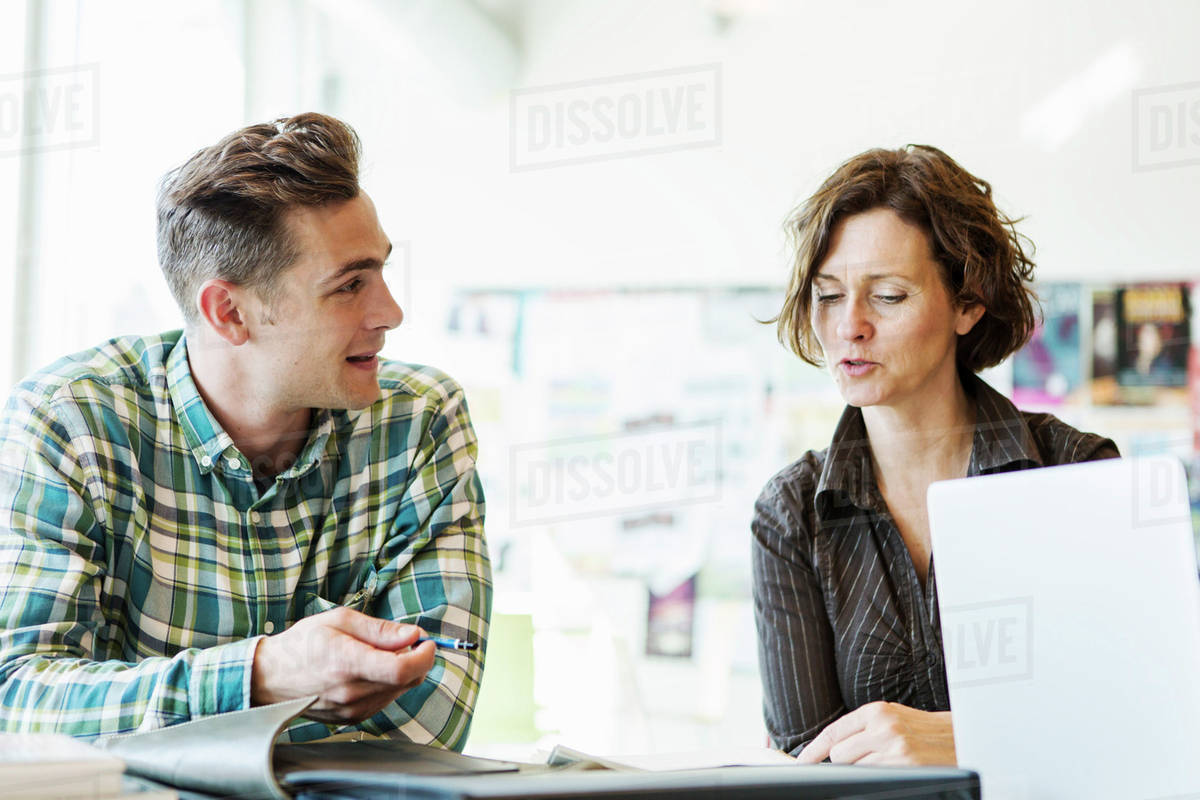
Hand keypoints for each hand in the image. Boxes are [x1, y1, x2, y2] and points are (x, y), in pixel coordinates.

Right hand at [251, 606, 436, 724]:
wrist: (271, 677)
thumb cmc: (303, 644)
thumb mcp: (340, 621)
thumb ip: (380, 630)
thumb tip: (413, 634)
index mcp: (348, 663)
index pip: (402, 669)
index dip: (424, 655)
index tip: (427, 641)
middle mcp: (352, 692)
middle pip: (408, 680)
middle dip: (417, 658)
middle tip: (406, 639)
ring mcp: (353, 709)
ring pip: (400, 691)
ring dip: (403, 671)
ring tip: (381, 652)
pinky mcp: (353, 718)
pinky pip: (386, 699)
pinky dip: (389, 683)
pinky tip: (371, 669)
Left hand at [796, 702, 955, 765]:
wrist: (964, 738)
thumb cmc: (927, 732)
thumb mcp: (893, 720)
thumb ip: (864, 730)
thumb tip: (832, 748)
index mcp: (877, 711)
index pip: (833, 732)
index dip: (813, 750)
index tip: (801, 763)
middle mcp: (883, 726)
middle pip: (839, 754)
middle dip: (847, 762)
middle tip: (868, 759)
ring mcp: (894, 747)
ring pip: (855, 768)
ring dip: (865, 770)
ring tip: (889, 762)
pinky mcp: (906, 765)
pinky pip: (874, 777)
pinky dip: (879, 777)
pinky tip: (895, 769)